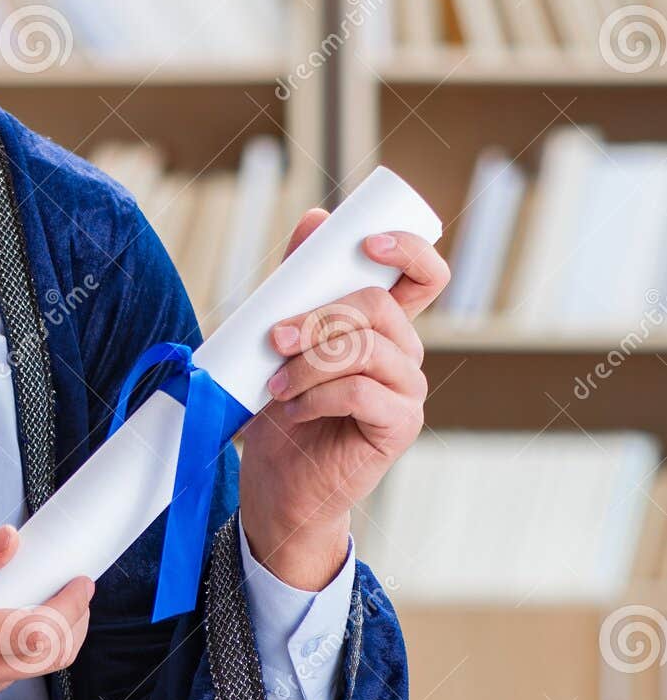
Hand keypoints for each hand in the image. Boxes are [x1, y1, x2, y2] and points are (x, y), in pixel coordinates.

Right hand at [0, 525, 93, 699]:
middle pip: (47, 659)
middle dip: (71, 622)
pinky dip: (9, 652)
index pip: (40, 633)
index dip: (72, 607)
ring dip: (40, 637)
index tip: (80, 580)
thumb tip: (7, 541)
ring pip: (24, 672)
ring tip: (25, 595)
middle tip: (69, 589)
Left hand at [237, 213, 450, 590]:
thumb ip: (298, 282)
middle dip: (319, 316)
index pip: (423, 275)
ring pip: (367, 348)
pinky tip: (294, 410)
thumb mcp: (281, 337)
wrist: (277, 480)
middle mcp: (404, 353)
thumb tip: (316, 219)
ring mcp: (407, 390)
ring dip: (310, 362)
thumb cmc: (280, 406)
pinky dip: (317, 396)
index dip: (408, 250)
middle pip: (380, 307)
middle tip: (276, 339)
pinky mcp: (399, 426)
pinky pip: (362, 392)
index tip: (366, 243)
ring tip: (277, 384)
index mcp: (383, 325)